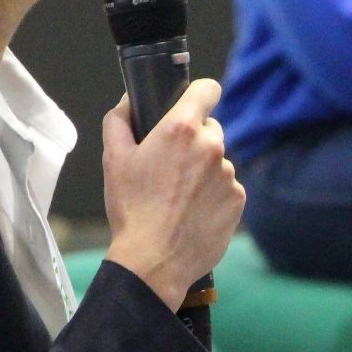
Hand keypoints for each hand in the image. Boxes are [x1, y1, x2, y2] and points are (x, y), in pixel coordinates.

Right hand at [102, 80, 244, 309]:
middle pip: (210, 129)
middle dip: (194, 141)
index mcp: (181, 129)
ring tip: (178, 198)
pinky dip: (213, 196)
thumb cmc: (132, 210)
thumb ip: (119, 121)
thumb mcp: (113, 160)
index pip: (208, 89)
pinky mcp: (237, 200)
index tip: (193, 103)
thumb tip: (128, 102)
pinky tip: (192, 213)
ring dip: (203, 172)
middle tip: (170, 166)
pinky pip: (226, 188)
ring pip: (218, 162)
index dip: (199, 94)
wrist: (153, 262)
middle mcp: (211, 146)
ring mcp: (228, 174)